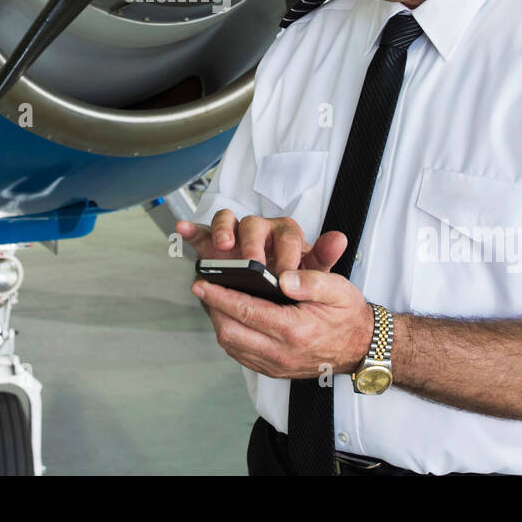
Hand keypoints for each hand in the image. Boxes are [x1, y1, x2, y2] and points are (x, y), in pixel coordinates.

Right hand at [174, 210, 348, 275]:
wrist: (283, 299)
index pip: (287, 232)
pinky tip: (183, 228)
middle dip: (252, 243)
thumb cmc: (299, 286)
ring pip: (227, 222)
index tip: (285, 273)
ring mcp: (236, 238)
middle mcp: (261, 232)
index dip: (285, 250)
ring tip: (224, 246)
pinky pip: (203, 234)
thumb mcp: (322, 278)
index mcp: (287, 236)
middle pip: (254, 225)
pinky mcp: (215, 247)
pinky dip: (193, 230)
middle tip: (254, 264)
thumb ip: (326, 260)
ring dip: (223, 230)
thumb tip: (338, 240)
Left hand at [192, 269, 372, 379]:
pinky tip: (229, 317)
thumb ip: (312, 280)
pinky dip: (230, 335)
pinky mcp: (273, 371)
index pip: (246, 311)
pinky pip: (241, 354)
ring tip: (212, 300)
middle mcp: (281, 353)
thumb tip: (284, 277)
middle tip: (203, 288)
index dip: (220, 296)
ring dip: (218, 322)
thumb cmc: (347, 315)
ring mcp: (276, 365)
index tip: (202, 282)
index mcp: (294, 330)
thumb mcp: (338, 289)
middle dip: (212, 309)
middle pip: (230, 332)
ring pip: (231, 346)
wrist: (361, 347)